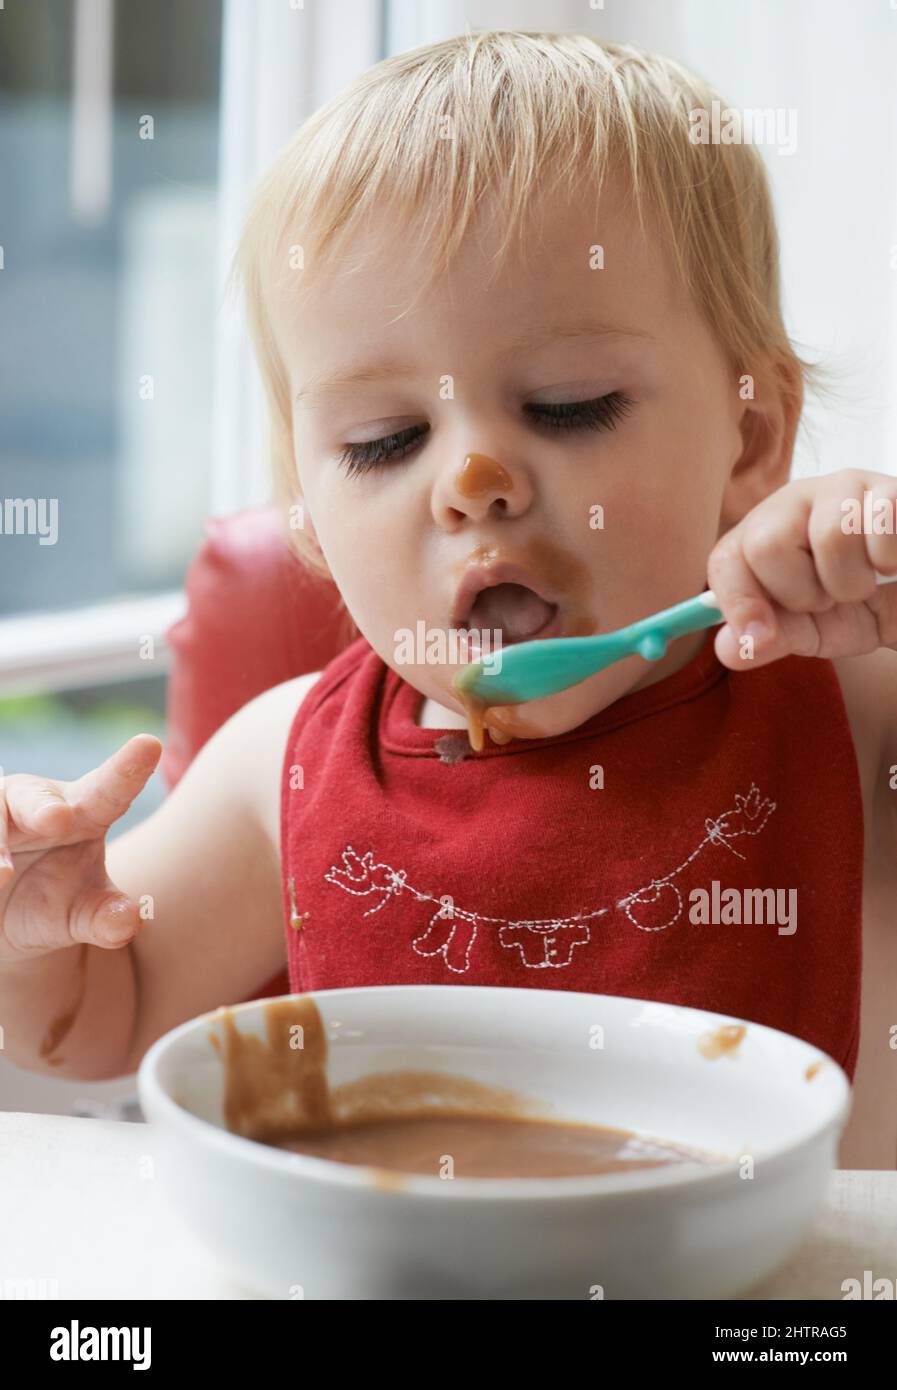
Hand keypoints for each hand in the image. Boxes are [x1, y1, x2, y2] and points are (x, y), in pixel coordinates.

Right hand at [0, 734, 161, 963]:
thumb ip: (106, 917)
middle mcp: (38, 804)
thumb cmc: (54, 903)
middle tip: (56, 818)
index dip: (127, 768)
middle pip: (35, 796)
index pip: (110, 789)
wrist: (2, 918)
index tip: (149, 745)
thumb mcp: (81, 915)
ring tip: (2, 875)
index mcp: (84, 812)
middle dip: (41, 805)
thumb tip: (129, 921)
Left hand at [707, 470, 896, 669]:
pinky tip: (891, 564)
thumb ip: (771, 639)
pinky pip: (880, 525)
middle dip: (802, 593)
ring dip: (852, 584)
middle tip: (829, 599)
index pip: (726, 560)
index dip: (739, 603)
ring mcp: (840, 489)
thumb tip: (730, 649)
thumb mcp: (812, 633)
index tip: (762, 638)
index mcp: (762, 537)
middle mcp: (793, 504)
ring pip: (829, 536)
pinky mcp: (886, 489)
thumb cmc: (857, 608)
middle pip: (765, 544)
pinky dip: (889, 562)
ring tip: (863, 583)